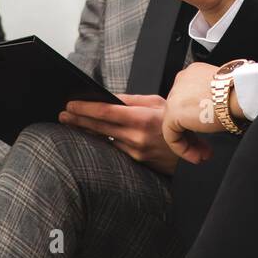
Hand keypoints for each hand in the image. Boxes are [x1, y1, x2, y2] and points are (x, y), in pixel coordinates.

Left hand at [60, 94, 179, 174]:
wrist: (194, 151)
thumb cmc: (177, 122)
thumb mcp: (158, 103)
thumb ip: (132, 100)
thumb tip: (111, 97)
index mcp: (142, 118)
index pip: (106, 112)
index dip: (86, 108)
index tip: (71, 105)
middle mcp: (136, 136)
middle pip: (100, 127)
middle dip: (78, 120)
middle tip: (63, 115)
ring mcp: (135, 151)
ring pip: (104, 138)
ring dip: (87, 130)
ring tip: (72, 124)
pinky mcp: (136, 161)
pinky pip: (114, 147)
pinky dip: (101, 140)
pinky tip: (91, 136)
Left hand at [162, 62, 233, 163]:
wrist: (241, 93)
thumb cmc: (239, 93)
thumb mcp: (222, 94)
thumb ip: (211, 101)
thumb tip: (211, 115)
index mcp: (193, 74)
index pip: (188, 102)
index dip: (197, 122)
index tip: (209, 135)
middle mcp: (181, 81)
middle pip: (181, 114)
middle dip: (193, 135)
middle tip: (205, 149)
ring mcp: (175, 95)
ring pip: (175, 125)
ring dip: (189, 144)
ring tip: (202, 156)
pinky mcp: (173, 111)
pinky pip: (171, 135)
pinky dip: (182, 149)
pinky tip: (196, 156)